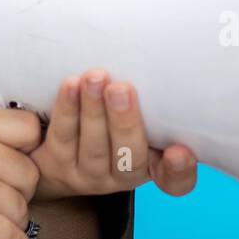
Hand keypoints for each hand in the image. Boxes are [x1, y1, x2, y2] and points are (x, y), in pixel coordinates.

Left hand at [28, 69, 197, 201]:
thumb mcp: (141, 120)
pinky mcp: (58, 166)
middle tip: (121, 89)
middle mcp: (123, 176)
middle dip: (125, 122)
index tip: (180, 152)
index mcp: (154, 167)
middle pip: (129, 157)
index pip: (175, 181)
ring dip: (93, 111)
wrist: (61, 153)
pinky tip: (70, 85)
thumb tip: (168, 57)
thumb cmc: (115, 123)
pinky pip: (63, 137)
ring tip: (94, 78)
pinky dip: (67, 109)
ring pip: (94, 148)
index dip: (180, 170)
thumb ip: (155, 105)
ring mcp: (89, 176)